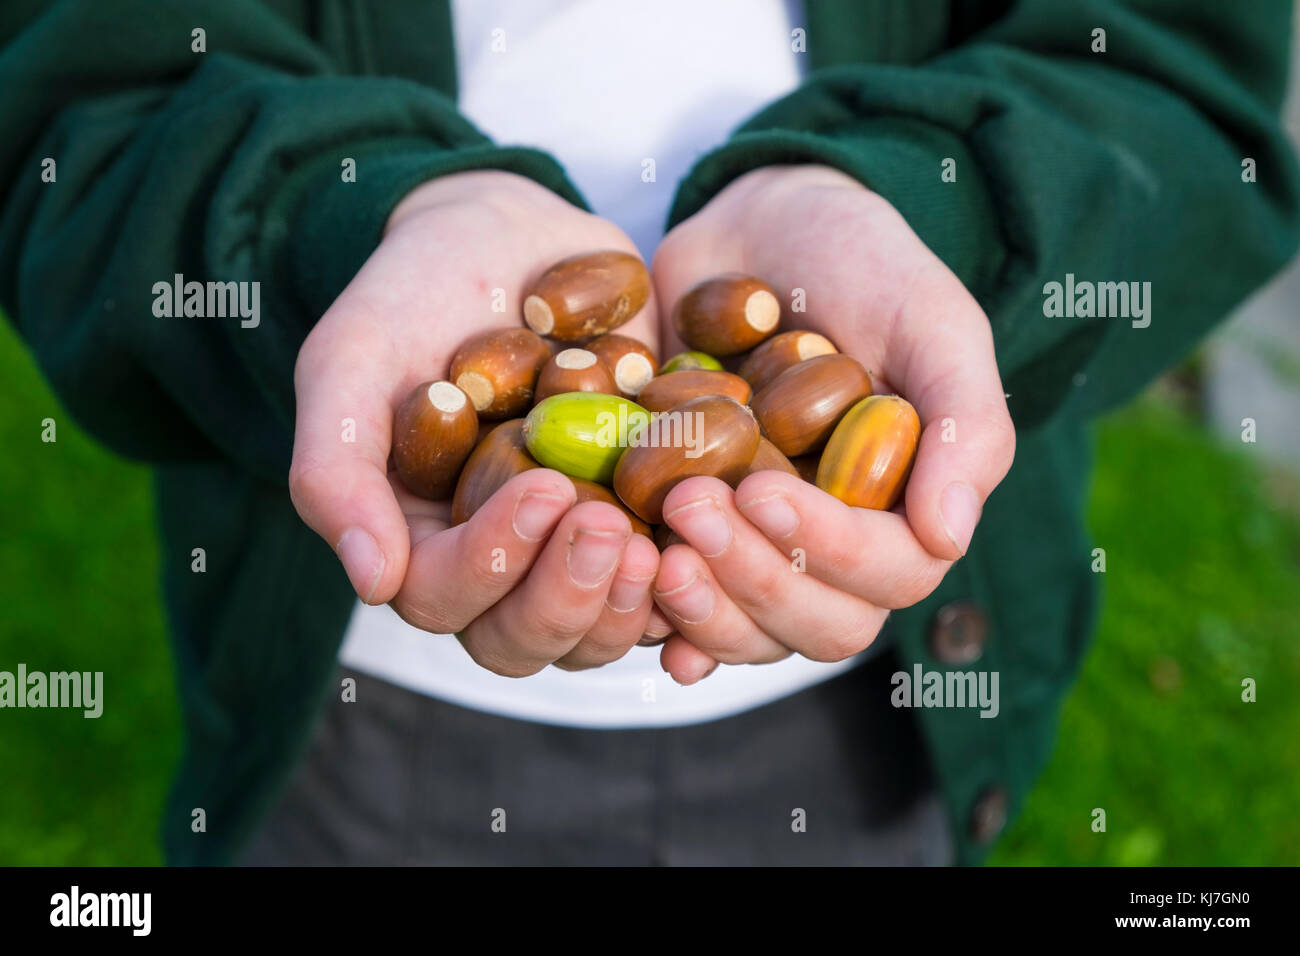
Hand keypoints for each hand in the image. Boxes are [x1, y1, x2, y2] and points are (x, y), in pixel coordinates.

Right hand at [289, 170, 662, 674]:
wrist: (507, 236)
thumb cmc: (412, 291)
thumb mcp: (352, 358)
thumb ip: (336, 465)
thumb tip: (371, 581)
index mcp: (417, 539)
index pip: (442, 597)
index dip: (492, 564)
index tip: (546, 491)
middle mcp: (496, 563)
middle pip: (524, 640)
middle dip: (569, 597)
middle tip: (611, 527)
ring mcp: (571, 549)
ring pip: (600, 631)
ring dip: (635, 601)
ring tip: (673, 535)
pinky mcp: (639, 521)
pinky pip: (673, 582)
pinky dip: (699, 575)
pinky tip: (729, 532)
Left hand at [648, 165, 1015, 682]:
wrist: (764, 228)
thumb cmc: (864, 266)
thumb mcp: (931, 322)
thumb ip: (966, 422)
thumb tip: (950, 537)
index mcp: (905, 507)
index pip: (890, 573)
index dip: (829, 551)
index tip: (764, 492)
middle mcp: (836, 544)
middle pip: (819, 623)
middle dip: (756, 579)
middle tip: (692, 506)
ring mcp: (763, 545)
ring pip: (749, 632)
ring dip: (705, 607)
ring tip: (654, 550)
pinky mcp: (694, 533)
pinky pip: (680, 608)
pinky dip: (658, 616)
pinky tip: (632, 589)